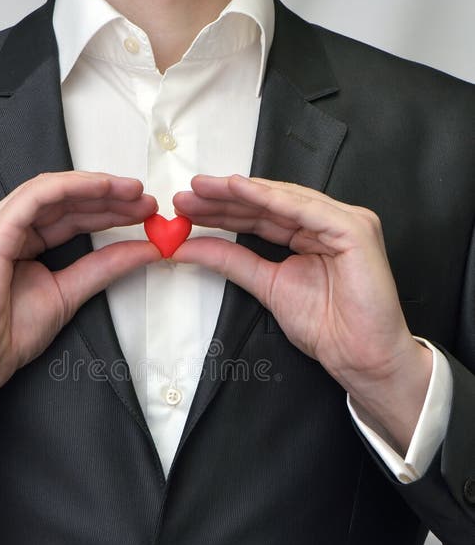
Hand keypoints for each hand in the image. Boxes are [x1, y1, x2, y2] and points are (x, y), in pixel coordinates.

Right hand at [0, 171, 159, 436]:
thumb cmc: (6, 335)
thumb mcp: (68, 292)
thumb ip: (104, 267)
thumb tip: (146, 249)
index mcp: (15, 239)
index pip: (66, 213)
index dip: (106, 208)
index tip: (144, 212)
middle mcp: (1, 226)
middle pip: (61, 199)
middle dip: (108, 196)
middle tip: (147, 200)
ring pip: (50, 190)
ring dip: (95, 187)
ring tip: (134, 193)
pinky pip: (35, 198)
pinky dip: (71, 189)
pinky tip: (102, 190)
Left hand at [172, 174, 431, 453]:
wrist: (359, 355)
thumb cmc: (327, 327)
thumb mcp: (267, 286)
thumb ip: (232, 262)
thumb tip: (188, 247)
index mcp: (312, 233)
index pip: (260, 215)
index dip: (223, 210)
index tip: (186, 207)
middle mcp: (329, 221)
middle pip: (269, 203)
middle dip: (225, 197)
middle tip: (186, 194)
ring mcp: (345, 222)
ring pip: (283, 200)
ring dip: (241, 193)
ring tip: (203, 189)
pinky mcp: (355, 229)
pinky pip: (306, 210)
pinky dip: (272, 200)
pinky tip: (240, 190)